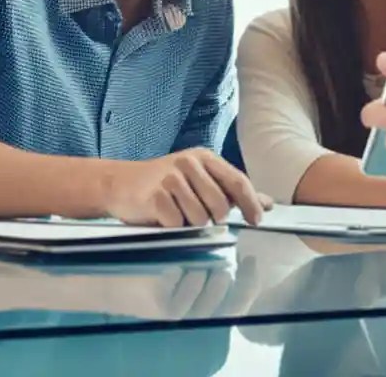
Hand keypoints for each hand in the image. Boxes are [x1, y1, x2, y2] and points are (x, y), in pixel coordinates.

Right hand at [104, 147, 272, 226]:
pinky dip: (173, 227)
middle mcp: (189, 163)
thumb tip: (266, 203)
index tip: (257, 220)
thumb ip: (231, 191)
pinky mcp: (155, 196)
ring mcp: (171, 178)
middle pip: (220, 204)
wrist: (119, 183)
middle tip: (202, 217)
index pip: (237, 181)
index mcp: (204, 158)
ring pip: (200, 217)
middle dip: (215, 218)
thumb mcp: (199, 180)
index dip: (250, 203)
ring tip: (177, 213)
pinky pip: (178, 224)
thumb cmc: (163, 184)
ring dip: (191, 223)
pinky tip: (163, 216)